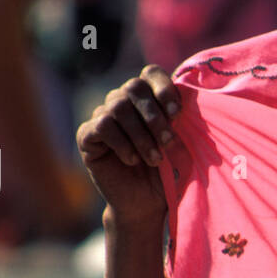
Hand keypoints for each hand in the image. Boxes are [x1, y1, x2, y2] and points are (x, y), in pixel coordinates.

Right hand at [76, 64, 185, 223]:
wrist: (146, 204)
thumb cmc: (167, 173)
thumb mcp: (180, 144)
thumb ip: (180, 119)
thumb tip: (189, 99)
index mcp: (146, 99)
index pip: (151, 73)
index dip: (164, 88)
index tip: (177, 113)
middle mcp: (122, 102)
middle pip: (134, 87)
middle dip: (155, 116)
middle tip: (169, 142)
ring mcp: (102, 116)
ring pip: (118, 106)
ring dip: (141, 134)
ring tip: (155, 159)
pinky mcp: (87, 136)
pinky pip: (102, 126)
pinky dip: (121, 143)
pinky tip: (132, 160)